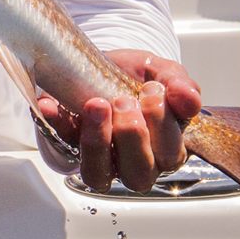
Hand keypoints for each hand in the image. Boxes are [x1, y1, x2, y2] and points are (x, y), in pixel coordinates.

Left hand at [35, 51, 198, 191]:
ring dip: (97, 142)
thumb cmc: (137, 77)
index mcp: (165, 148)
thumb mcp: (162, 72)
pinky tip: (52, 103)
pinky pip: (60, 144)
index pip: (170, 155)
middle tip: (124, 101)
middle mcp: (135, 162)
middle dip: (132, 137)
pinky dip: (57, 124)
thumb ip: (179, 83)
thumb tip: (188, 97)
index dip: (162, 127)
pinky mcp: (70, 144)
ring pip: (98, 175)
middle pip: (138, 175)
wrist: (103, 63)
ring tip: (96, 106)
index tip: (152, 92)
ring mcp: (101, 158)